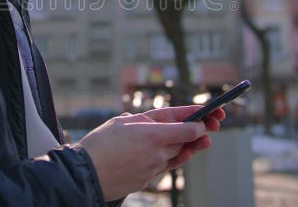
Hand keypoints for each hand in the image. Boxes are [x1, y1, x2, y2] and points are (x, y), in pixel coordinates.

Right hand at [76, 105, 224, 200]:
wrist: (85, 174)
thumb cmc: (100, 144)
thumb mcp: (122, 121)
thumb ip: (145, 120)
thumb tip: (160, 122)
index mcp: (154, 135)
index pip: (189, 128)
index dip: (202, 121)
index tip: (211, 117)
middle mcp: (158, 153)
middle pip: (185, 142)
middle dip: (199, 133)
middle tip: (212, 126)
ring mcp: (153, 169)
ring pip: (176, 156)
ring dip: (187, 147)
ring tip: (201, 141)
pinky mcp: (146, 180)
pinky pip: (163, 166)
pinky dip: (169, 158)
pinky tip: (171, 153)